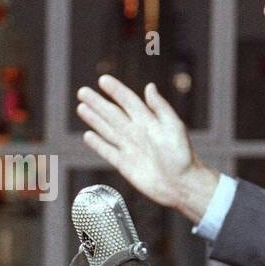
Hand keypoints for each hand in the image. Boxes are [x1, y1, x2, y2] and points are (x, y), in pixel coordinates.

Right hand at [76, 75, 217, 222]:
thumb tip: (149, 87)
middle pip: (112, 114)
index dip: (116, 90)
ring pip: (107, 130)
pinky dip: (97, 144)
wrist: (181, 185)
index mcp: (148, 121)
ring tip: (81, 107)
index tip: (103, 80)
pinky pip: (107, 151)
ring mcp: (129, 148)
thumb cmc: (182, 156)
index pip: (128, 101)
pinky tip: (88, 135)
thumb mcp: (174, 127)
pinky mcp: (124, 164)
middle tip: (82, 92)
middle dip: (97, 103)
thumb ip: (160, 107)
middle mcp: (136, 132)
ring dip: (94, 119)